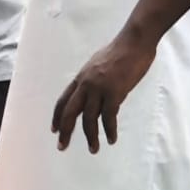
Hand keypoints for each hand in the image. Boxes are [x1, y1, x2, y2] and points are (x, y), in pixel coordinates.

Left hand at [52, 37, 156, 152]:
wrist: (135, 41)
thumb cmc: (120, 52)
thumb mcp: (97, 66)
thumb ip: (92, 82)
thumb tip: (93, 98)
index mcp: (80, 78)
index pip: (62, 101)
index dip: (57, 117)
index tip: (54, 130)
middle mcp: (85, 85)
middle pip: (69, 113)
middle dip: (65, 132)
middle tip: (62, 147)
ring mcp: (99, 88)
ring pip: (89, 119)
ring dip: (91, 137)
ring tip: (94, 149)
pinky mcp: (115, 91)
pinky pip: (109, 116)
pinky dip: (110, 130)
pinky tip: (111, 139)